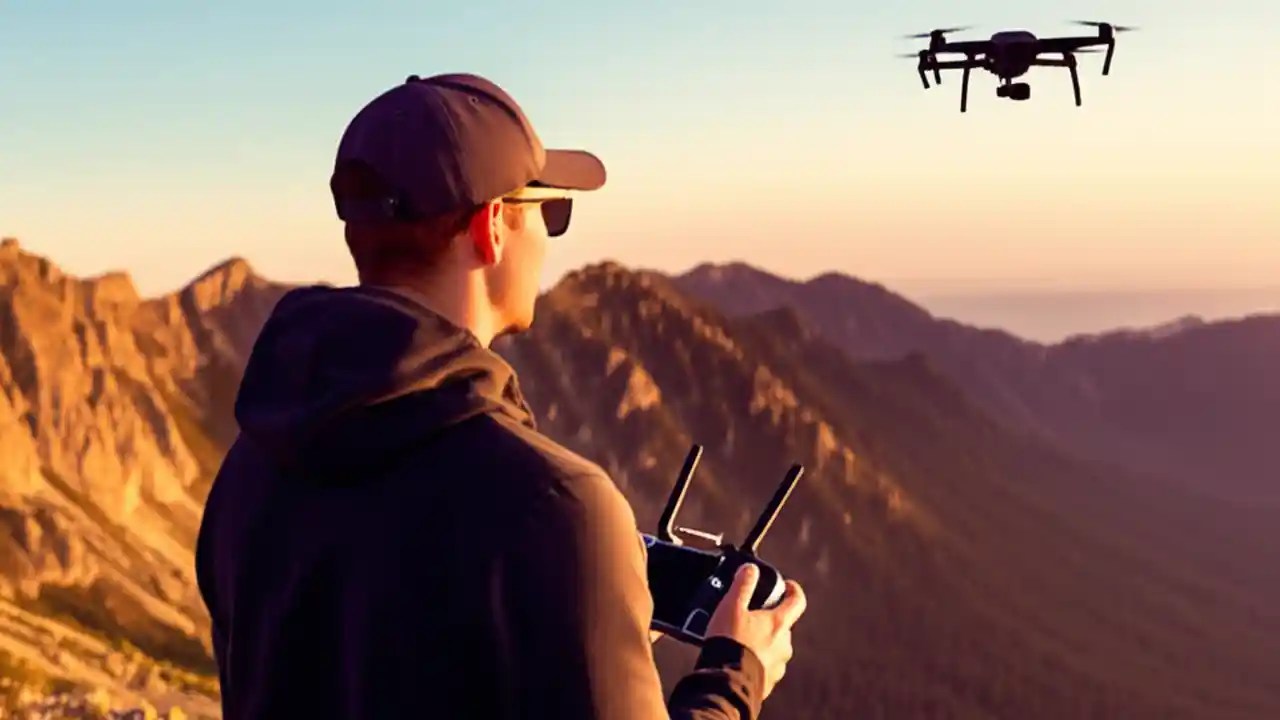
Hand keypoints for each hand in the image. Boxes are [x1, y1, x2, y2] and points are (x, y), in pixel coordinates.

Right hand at [704, 563, 805, 699]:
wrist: (726, 684)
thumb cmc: (730, 642)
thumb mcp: (731, 607)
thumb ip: (742, 586)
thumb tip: (751, 569)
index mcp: (779, 624)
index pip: (797, 601)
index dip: (793, 590)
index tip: (787, 586)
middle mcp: (784, 645)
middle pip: (783, 626)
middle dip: (770, 620)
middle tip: (751, 618)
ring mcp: (778, 666)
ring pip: (775, 648)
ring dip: (763, 643)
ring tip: (740, 643)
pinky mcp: (768, 683)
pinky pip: (765, 668)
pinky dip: (756, 662)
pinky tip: (738, 661)